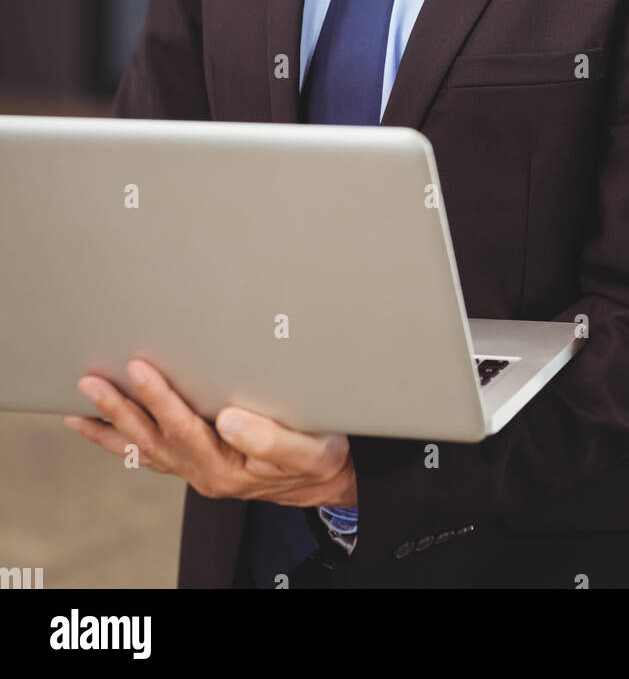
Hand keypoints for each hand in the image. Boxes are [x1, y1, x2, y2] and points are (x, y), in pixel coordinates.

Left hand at [62, 359, 356, 507]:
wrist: (324, 481)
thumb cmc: (319, 459)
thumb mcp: (311, 449)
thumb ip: (271, 438)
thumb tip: (228, 418)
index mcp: (229, 467)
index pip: (186, 428)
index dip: (160, 398)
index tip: (140, 369)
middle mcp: (204, 472)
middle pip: (153, 439)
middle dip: (121, 407)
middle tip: (92, 380)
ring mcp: (196, 471)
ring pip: (144, 449)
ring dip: (111, 424)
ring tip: (81, 401)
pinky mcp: (195, 464)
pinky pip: (148, 455)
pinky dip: (119, 441)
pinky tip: (100, 424)